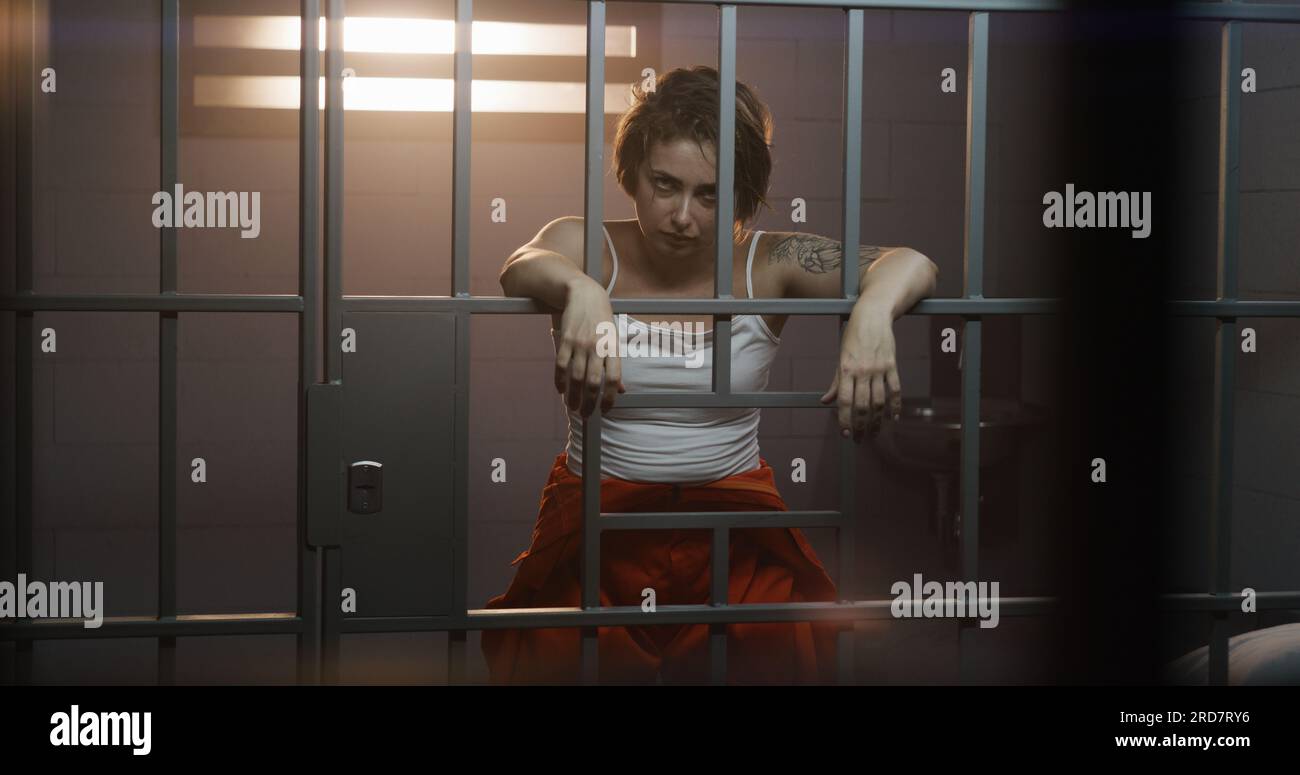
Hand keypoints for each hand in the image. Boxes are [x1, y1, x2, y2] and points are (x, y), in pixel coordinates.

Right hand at [554, 277, 624, 416]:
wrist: (584, 294)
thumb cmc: (602, 319)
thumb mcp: (613, 339)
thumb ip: (615, 365)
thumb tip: (620, 389)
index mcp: (612, 348)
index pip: (613, 378)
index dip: (609, 398)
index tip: (605, 410)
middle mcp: (597, 347)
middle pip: (592, 382)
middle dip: (589, 402)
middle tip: (585, 414)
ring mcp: (580, 343)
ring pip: (575, 377)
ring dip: (573, 396)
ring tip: (572, 407)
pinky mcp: (565, 339)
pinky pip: (561, 365)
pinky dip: (560, 380)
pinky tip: (561, 390)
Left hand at [819, 309, 901, 440]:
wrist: (872, 316)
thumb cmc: (853, 336)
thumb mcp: (840, 358)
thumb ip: (835, 382)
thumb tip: (825, 401)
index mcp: (846, 370)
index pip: (844, 401)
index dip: (845, 419)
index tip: (845, 433)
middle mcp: (863, 371)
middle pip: (863, 406)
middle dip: (861, 426)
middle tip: (859, 439)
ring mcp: (879, 369)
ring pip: (879, 401)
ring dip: (877, 421)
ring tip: (874, 433)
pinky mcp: (892, 365)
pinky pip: (895, 390)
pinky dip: (896, 405)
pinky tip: (894, 418)